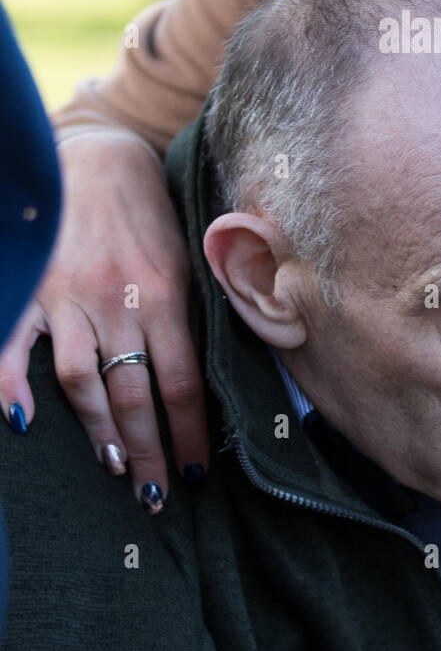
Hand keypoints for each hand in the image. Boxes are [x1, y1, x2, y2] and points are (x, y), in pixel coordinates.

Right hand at [0, 132, 207, 510]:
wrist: (96, 155)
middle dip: (147, 450)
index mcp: (164, 295)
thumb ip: (189, 312)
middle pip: (134, 394)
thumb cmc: (147, 211)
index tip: (198, 470)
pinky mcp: (31, 287)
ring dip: (96, 430)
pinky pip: (13, 345)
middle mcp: (118, 302)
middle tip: (156, 495)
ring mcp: (69, 297)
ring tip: (111, 466)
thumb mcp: (184, 256)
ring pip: (81, 381)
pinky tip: (20, 422)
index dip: (190, 433)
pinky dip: (9, 385)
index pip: (183, 383)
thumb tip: (209, 374)